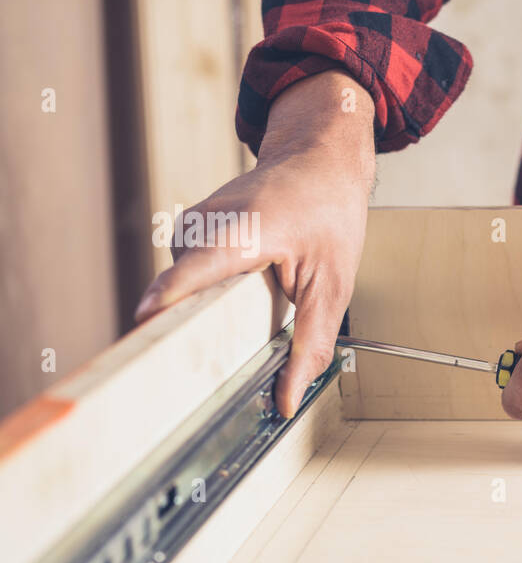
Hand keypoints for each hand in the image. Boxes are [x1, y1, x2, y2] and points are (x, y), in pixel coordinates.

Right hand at [134, 71, 374, 416]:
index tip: (145, 333)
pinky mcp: (189, 233)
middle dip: (194, 332)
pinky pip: (188, 277)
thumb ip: (311, 345)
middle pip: (181, 292)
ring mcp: (192, 226)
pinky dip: (210, 293)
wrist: (318, 162)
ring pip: (185, 289)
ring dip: (210, 310)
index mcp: (244, 231)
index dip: (166, 305)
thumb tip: (287, 400)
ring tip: (248, 309)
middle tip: (210, 369)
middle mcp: (206, 224)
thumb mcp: (334, 287)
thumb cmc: (329, 216)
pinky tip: (240, 291)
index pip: (191, 272)